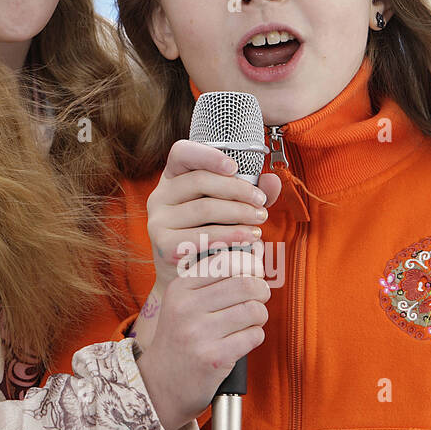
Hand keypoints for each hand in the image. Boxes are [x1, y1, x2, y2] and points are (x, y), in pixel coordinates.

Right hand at [133, 249, 269, 429]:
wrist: (161, 382)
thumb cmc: (180, 337)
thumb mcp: (183, 301)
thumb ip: (212, 279)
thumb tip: (255, 258)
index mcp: (180, 287)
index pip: (226, 261)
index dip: (249, 264)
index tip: (254, 272)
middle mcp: (187, 307)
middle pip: (246, 284)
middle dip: (261, 290)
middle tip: (259, 297)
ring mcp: (200, 333)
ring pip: (254, 310)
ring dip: (259, 316)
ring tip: (248, 321)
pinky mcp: (215, 357)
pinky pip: (254, 336)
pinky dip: (254, 336)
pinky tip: (240, 340)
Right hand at [145, 139, 280, 287]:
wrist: (188, 277)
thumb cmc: (210, 234)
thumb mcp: (227, 208)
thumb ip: (249, 192)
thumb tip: (272, 181)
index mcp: (173, 178)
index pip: (181, 152)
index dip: (207, 155)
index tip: (234, 167)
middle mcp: (160, 196)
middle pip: (199, 180)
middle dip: (237, 190)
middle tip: (261, 203)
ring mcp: (158, 220)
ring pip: (204, 208)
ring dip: (239, 213)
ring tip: (260, 221)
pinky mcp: (163, 244)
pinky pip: (202, 235)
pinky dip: (231, 236)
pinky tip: (248, 238)